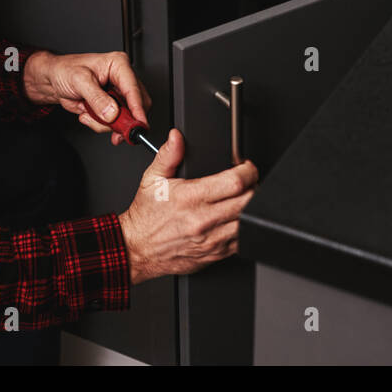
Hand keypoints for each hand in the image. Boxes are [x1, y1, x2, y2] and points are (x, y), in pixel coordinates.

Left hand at [22, 50, 151, 143]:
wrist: (54, 79)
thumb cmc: (65, 71)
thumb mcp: (79, 80)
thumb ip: (97, 97)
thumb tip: (112, 112)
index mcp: (119, 65)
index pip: (134, 89)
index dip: (138, 109)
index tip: (139, 124)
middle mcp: (122, 79)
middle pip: (136, 106)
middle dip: (122, 120)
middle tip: (112, 129)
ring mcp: (117, 94)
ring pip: (125, 118)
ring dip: (106, 123)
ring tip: (88, 114)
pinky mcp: (112, 106)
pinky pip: (114, 123)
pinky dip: (101, 125)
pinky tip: (88, 115)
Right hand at [117, 129, 258, 283]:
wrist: (137, 248)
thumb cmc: (146, 216)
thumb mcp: (152, 179)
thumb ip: (168, 155)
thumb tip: (177, 137)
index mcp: (191, 198)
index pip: (235, 182)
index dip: (248, 171)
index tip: (246, 167)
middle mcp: (203, 220)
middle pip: (248, 201)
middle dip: (254, 187)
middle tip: (247, 182)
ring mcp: (212, 240)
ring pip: (248, 223)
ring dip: (251, 209)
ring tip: (243, 200)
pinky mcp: (216, 254)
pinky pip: (242, 242)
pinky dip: (244, 228)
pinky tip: (235, 219)